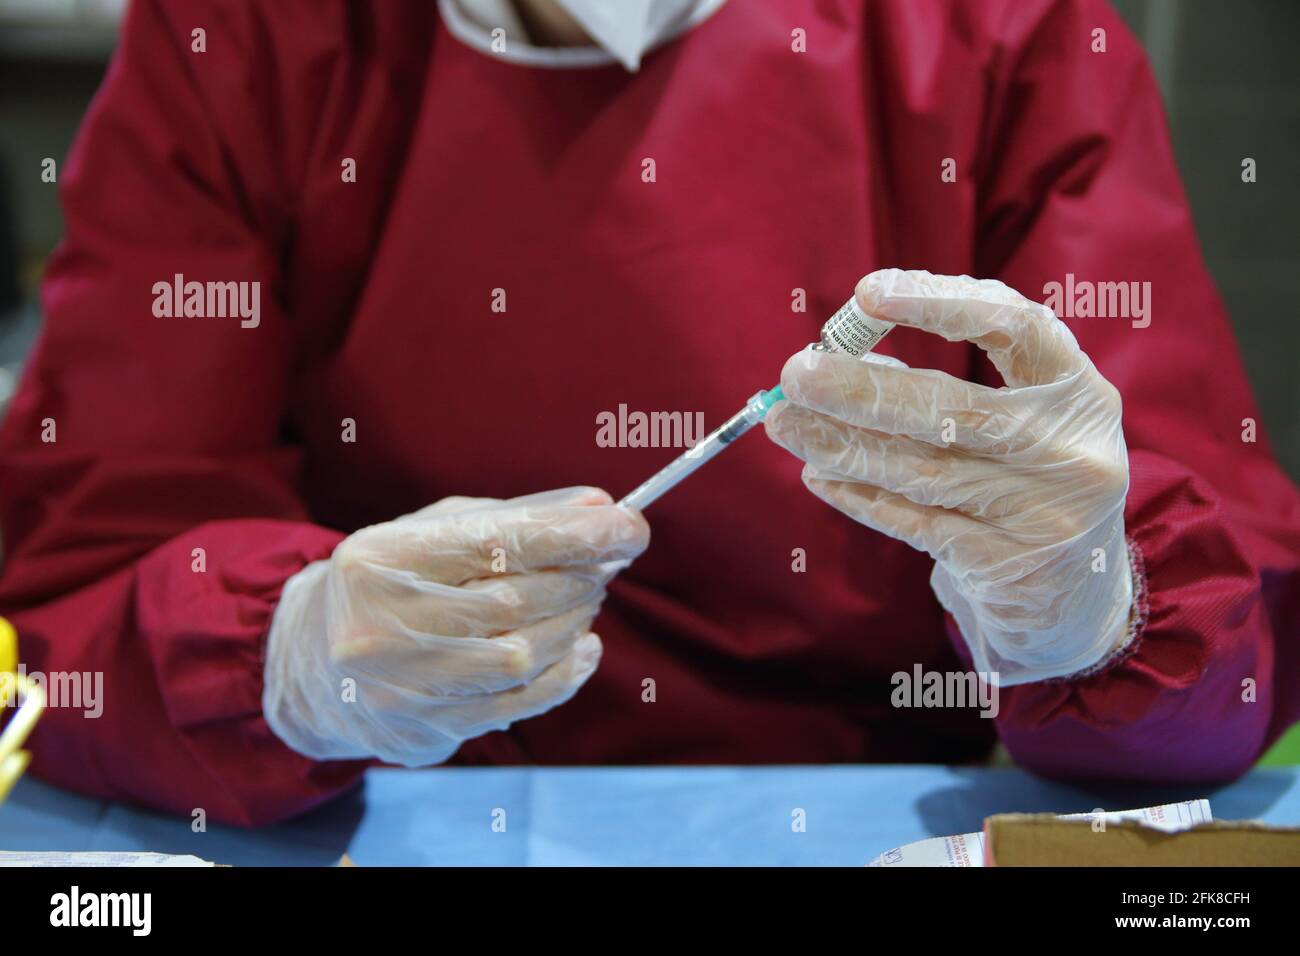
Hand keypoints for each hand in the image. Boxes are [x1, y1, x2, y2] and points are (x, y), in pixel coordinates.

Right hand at [263, 486, 648, 763]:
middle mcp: (383, 628)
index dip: (574, 535)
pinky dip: (566, 672)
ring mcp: (402, 688)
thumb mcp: (436, 531)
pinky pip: (520, 702)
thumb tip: (602, 510)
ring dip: (575, 621)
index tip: (630, 525)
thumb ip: (517, 518)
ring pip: (523, 654)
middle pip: (516, 600)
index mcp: (381, 560)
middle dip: (580, 576)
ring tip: (586, 597)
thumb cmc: (391, 582)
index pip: (497, 542)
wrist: (312, 665)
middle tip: (609, 560)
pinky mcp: (425, 731)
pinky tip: (581, 646)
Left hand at [766, 270, 1133, 684]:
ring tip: (785, 423)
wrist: (1073, 595)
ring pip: (921, 469)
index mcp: (1078, 391)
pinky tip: (819, 474)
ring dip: (841, 443)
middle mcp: (1068, 449)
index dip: (940, 301)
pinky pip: (914, 522)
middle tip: (796, 374)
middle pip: (952, 408)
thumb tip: (840, 359)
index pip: (1014, 325)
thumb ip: (942, 388)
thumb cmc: (1027, 482)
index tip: (867, 293)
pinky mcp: (1003, 564)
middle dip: (862, 389)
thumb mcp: (1014, 422)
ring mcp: (1042, 512)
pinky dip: (860, 496)